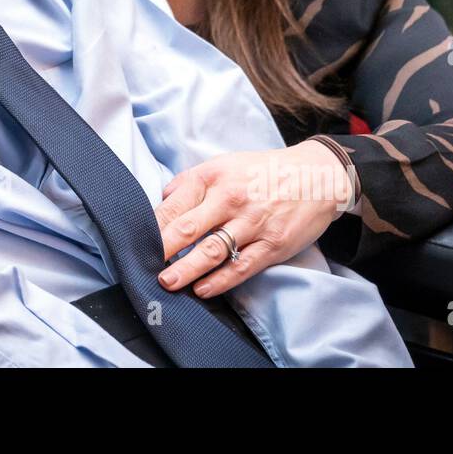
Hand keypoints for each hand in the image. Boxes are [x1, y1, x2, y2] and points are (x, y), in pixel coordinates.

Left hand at [154, 140, 353, 298]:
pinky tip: (202, 289)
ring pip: (213, 250)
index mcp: (214, 177)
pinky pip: (242, 266)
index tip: (135, 242)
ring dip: (187, 269)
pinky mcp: (273, 244)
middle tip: (142, 265)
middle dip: (162, 249)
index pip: (174, 204)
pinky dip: (220, 281)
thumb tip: (161, 200)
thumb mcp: (225, 164)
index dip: (152, 226)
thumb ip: (191, 182)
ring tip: (167, 282)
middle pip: (188, 227)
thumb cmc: (263, 172)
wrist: (317, 175)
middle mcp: (231, 198)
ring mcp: (253, 222)